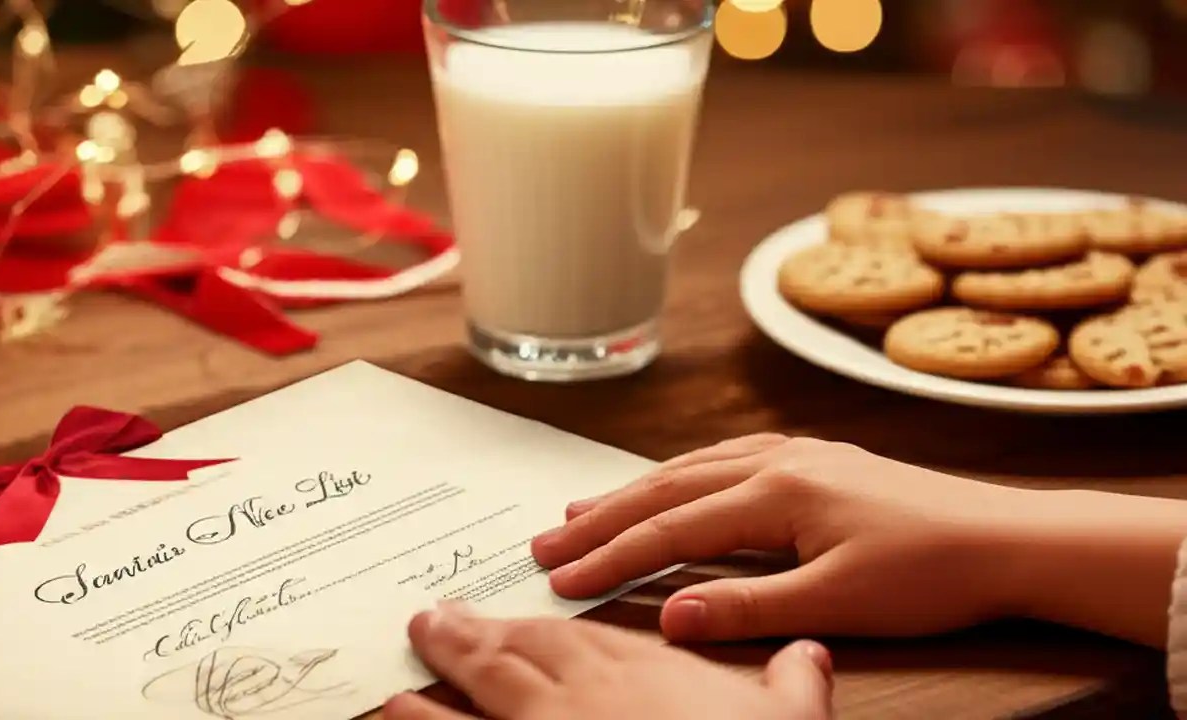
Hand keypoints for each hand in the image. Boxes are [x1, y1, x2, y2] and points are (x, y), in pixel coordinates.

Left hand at [383, 602, 832, 719]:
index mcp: (641, 671)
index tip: (513, 613)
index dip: (540, 621)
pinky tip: (395, 709)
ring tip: (414, 639)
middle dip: (476, 629)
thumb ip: (792, 682)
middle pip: (520, 647)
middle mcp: (584, 691)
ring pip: (484, 682)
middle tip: (437, 613)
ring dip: (445, 660)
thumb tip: (810, 653)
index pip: (579, 634)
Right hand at [530, 434, 1186, 646]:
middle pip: (667, 489)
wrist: (1005, 538)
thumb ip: (748, 608)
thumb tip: (670, 616)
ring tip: (584, 511)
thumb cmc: (930, 571)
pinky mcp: (813, 460)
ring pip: (691, 468)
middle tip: (546, 542)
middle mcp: (776, 460)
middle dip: (603, 519)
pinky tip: (671, 482)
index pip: (671, 529)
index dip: (612, 557)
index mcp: (776, 491)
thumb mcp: (837, 603)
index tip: (562, 579)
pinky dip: (681, 475)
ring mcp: (795, 454)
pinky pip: (724, 457)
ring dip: (634, 491)